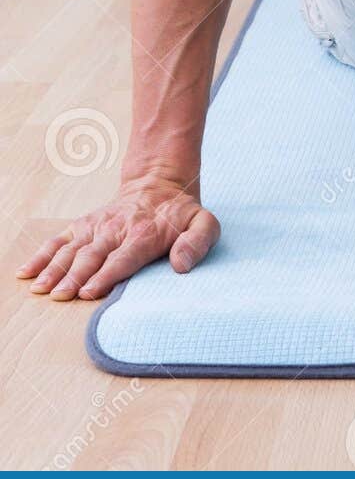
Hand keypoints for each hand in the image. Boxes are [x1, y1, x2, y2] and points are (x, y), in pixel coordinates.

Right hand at [15, 170, 219, 299]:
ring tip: (41, 288)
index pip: (123, 257)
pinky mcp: (84, 225)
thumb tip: (182, 265)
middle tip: (60, 295)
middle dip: (75, 276)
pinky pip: (59, 240)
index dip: (106, 274)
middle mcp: (116, 229)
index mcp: (144, 234)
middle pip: (92, 255)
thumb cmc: (181, 213)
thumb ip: (197, 243)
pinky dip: (42, 255)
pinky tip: (26, 273)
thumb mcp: (203, 223)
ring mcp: (96, 227)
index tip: (89, 291)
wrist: (159, 183)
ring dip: (55, 269)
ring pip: (72, 249)